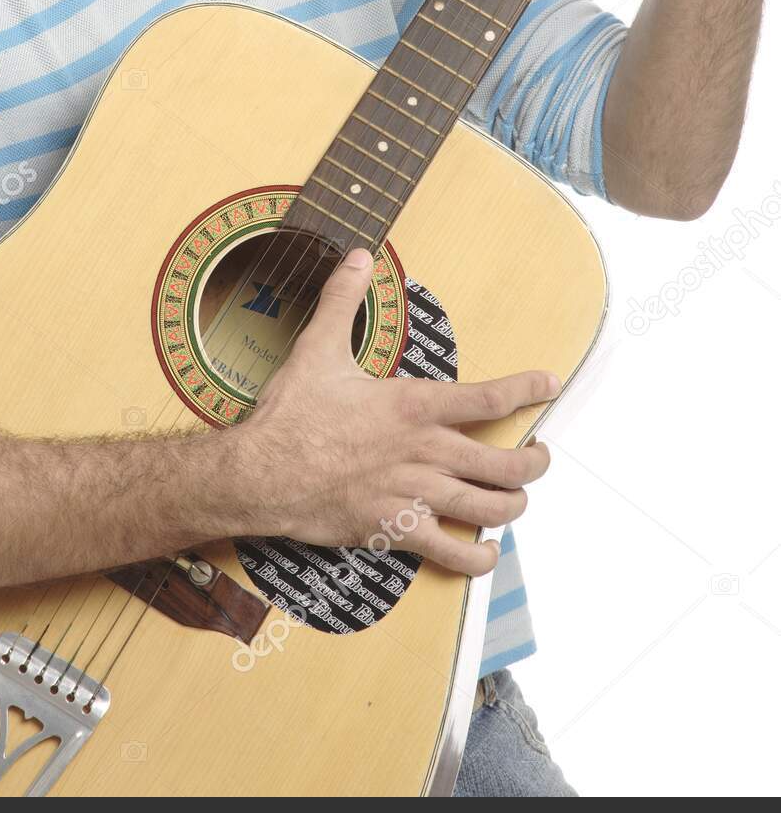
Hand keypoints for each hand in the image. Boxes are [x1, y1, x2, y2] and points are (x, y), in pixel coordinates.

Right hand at [237, 246, 556, 575]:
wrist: (261, 472)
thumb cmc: (291, 414)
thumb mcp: (318, 348)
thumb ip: (343, 301)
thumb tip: (357, 256)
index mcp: (414, 405)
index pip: (489, 397)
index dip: (528, 390)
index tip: (550, 384)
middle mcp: (425, 451)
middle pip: (506, 463)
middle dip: (534, 461)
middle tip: (539, 456)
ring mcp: (415, 494)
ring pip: (490, 507)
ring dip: (514, 505)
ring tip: (518, 498)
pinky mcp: (397, 529)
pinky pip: (453, 552)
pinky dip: (477, 557)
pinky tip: (484, 552)